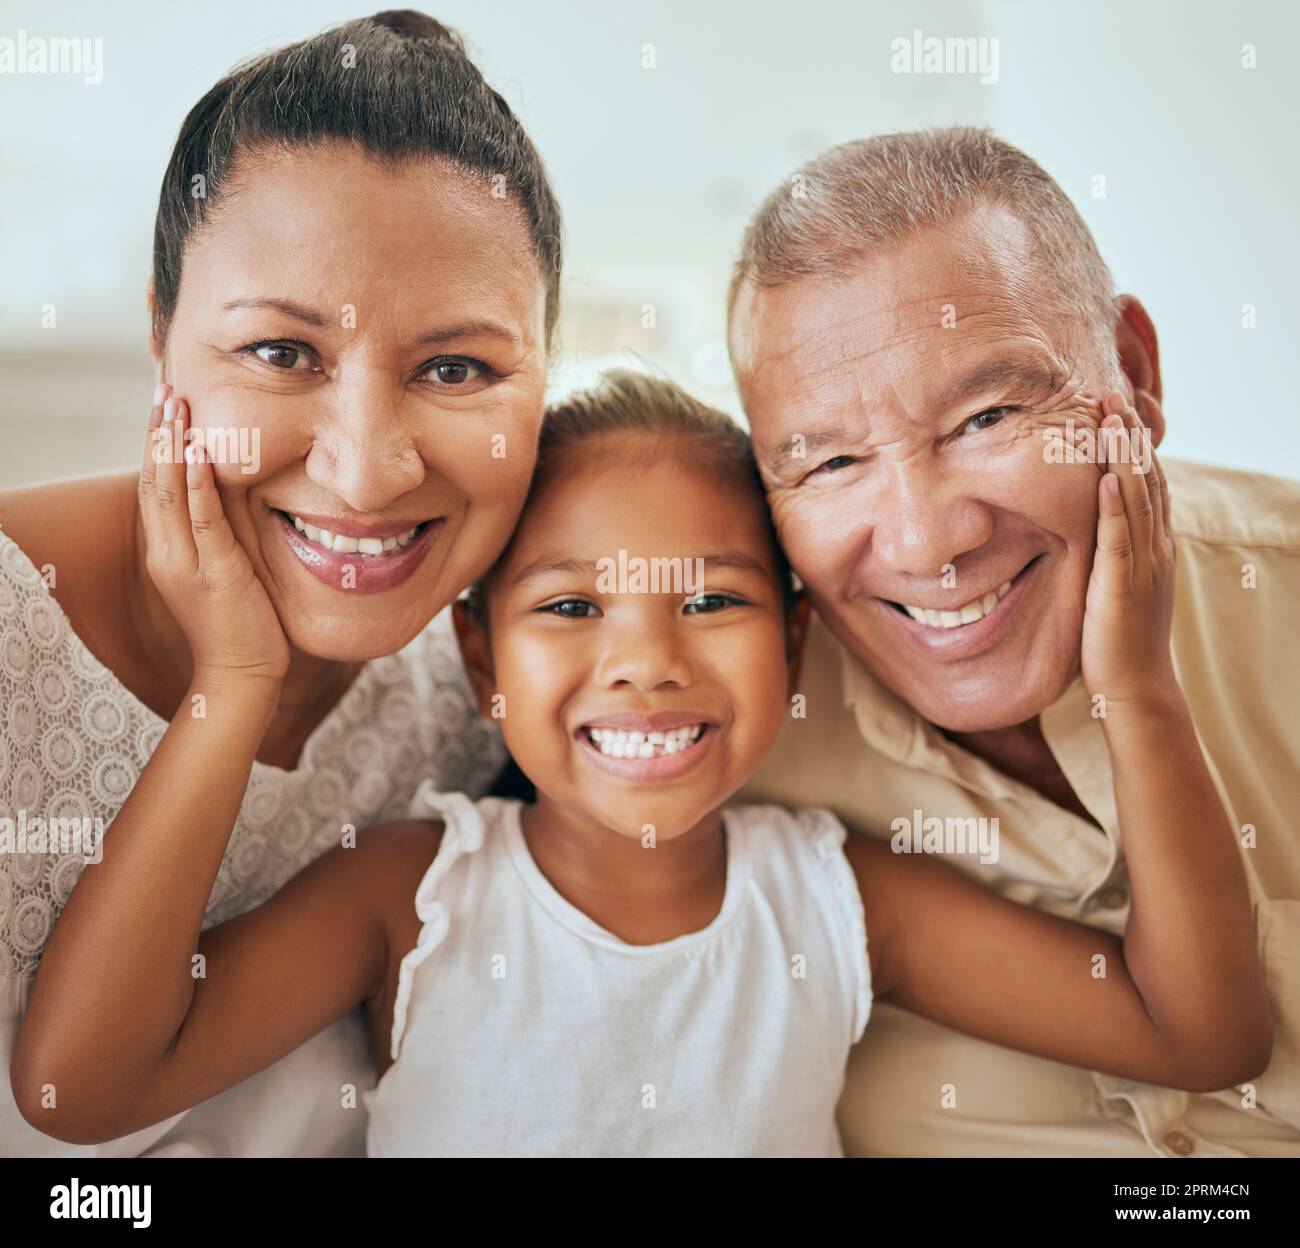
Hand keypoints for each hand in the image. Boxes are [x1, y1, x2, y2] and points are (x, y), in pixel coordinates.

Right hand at [138, 384, 289, 685]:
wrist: (242, 674)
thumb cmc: (241, 623)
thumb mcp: (221, 570)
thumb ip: (217, 535)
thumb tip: (229, 498)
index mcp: (167, 551)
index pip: (154, 487)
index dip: (156, 444)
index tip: (164, 404)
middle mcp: (168, 553)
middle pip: (153, 481)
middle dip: (158, 433)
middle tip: (164, 388)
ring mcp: (187, 563)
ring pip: (169, 494)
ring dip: (171, 446)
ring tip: (176, 404)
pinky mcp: (215, 573)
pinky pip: (203, 522)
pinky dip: (197, 486)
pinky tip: (197, 455)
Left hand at [1080, 391, 1178, 711]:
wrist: (1135, 687)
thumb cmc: (1117, 639)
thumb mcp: (1112, 583)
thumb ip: (1105, 551)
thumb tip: (1082, 524)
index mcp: (1151, 544)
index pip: (1147, 481)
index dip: (1135, 442)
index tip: (1119, 406)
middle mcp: (1153, 546)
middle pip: (1145, 478)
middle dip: (1131, 434)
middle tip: (1113, 392)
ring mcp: (1142, 564)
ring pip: (1136, 499)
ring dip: (1123, 455)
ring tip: (1110, 416)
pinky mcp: (1122, 585)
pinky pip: (1120, 539)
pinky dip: (1115, 506)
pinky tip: (1105, 479)